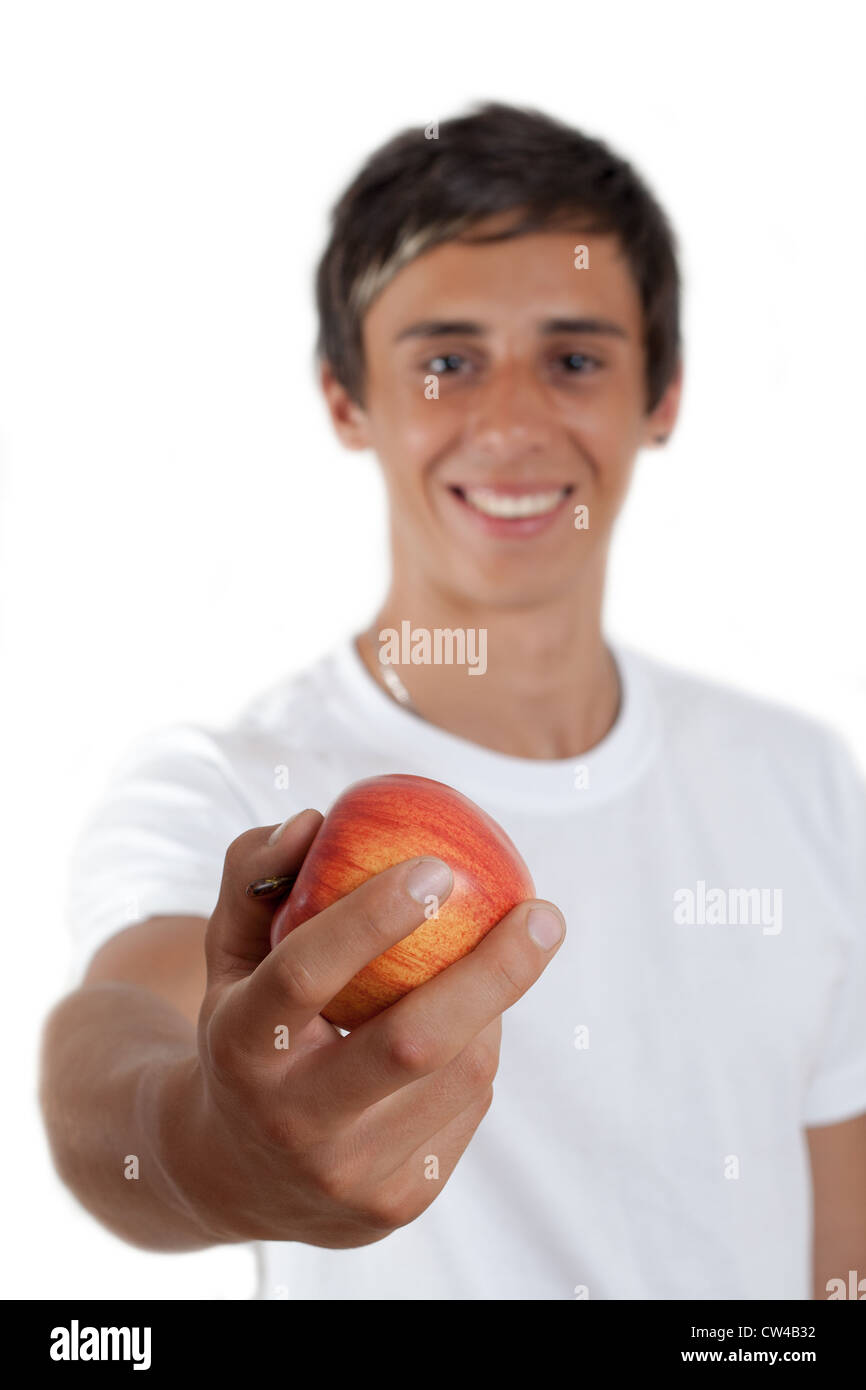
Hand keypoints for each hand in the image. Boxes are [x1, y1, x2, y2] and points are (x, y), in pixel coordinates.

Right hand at [179, 808, 564, 1247]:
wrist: (235, 1176)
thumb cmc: (245, 1030)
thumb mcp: (230, 954)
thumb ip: (257, 876)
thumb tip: (315, 821)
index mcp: (241, 1044)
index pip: (304, 974)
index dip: (371, 917)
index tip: (438, 865)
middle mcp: (291, 1120)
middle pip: (413, 1042)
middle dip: (493, 971)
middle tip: (543, 913)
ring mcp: (349, 1174)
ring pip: (461, 1073)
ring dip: (491, 1009)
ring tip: (494, 963)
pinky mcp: (399, 1204)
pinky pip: (469, 1107)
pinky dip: (479, 1051)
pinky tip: (464, 1029)